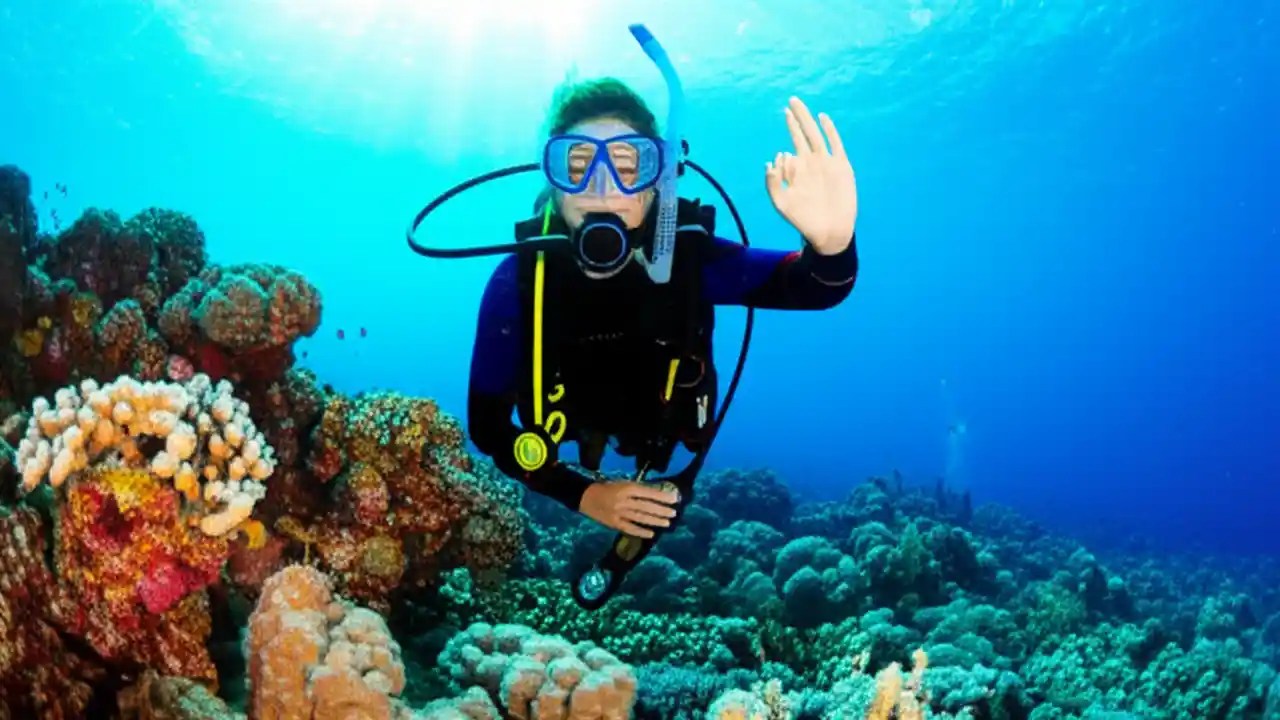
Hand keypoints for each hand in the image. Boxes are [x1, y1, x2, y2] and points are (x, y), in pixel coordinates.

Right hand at [579, 481, 678, 538]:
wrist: (586, 497)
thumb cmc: (607, 487)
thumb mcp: (623, 483)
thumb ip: (638, 489)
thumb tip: (657, 494)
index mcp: (626, 488)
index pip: (648, 493)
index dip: (662, 496)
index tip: (675, 499)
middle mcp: (623, 501)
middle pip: (646, 506)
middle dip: (661, 510)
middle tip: (673, 513)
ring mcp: (618, 513)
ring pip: (640, 518)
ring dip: (654, 521)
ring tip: (667, 523)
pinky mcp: (614, 523)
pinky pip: (629, 528)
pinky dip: (640, 531)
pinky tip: (651, 534)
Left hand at [765, 96, 857, 254]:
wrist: (829, 232)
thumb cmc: (804, 220)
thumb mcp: (781, 203)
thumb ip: (773, 184)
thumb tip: (771, 161)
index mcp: (797, 173)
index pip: (787, 153)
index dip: (782, 158)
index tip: (782, 164)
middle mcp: (811, 164)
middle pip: (802, 135)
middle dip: (795, 119)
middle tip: (789, 101)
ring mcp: (826, 163)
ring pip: (816, 135)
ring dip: (807, 119)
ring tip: (797, 104)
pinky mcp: (841, 167)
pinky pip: (835, 144)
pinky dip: (829, 131)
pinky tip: (822, 118)